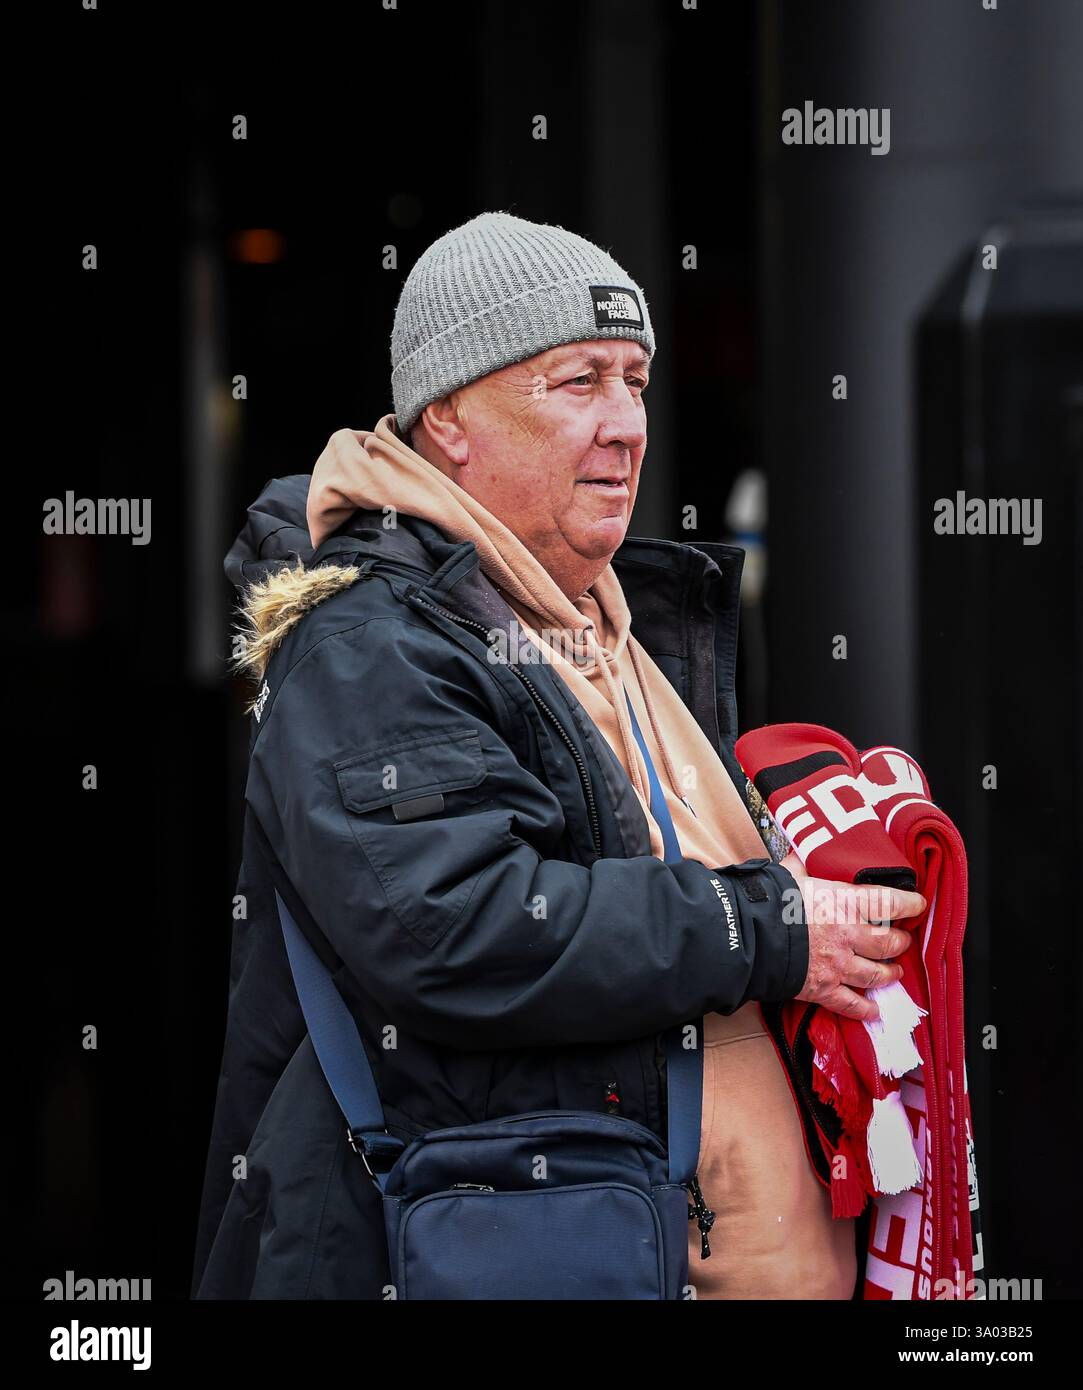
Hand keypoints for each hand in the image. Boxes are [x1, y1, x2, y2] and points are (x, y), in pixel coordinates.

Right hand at [779, 850, 925, 1022]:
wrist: (749, 934)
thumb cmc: (769, 900)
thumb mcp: (789, 874)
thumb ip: (801, 866)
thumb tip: (799, 853)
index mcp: (845, 902)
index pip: (890, 902)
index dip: (910, 903)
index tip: (918, 903)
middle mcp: (850, 935)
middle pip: (890, 943)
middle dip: (900, 943)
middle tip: (902, 941)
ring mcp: (839, 965)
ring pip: (877, 974)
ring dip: (889, 974)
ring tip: (894, 972)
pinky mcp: (824, 989)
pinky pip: (851, 1004)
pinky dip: (864, 1009)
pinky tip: (873, 1011)